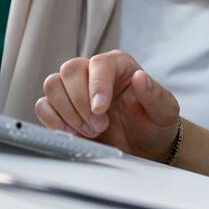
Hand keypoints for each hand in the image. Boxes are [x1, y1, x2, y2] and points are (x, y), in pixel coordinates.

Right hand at [35, 50, 180, 161]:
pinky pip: (43, 105)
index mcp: (119, 65)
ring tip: (90, 132)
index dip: (96, 86)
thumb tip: (140, 77)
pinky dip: (53, 120)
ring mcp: (75, 89)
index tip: (101, 110)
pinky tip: (72, 133)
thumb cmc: (154, 123)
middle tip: (99, 126)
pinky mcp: (62, 108)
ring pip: (53, 85)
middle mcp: (94, 72)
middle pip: (70, 70)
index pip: (99, 64)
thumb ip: (154, 95)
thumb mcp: (164, 111)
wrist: (145, 144)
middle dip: (81, 103)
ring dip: (68, 112)